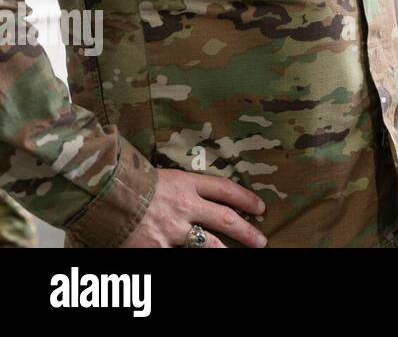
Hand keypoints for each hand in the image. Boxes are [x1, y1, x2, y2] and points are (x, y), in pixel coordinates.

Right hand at [122, 169, 266, 247]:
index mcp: (185, 183)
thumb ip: (180, 187)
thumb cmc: (126, 182)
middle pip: (226, 219)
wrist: (100, 194)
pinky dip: (191, 256)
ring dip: (226, 251)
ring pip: (209, 244)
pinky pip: (181, 255)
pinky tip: (198, 257)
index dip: (245, 199)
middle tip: (261, 240)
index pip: (225, 190)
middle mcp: (185, 206)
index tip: (260, 207)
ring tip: (239, 255)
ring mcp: (173, 229)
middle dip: (247, 231)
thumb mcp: (159, 176)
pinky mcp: (158, 247)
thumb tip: (197, 197)